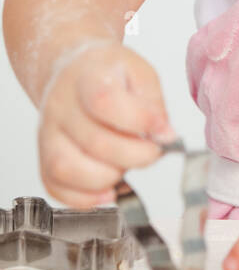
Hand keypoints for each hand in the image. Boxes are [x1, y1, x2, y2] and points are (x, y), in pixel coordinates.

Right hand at [37, 39, 175, 207]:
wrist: (76, 72)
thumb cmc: (110, 75)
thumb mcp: (141, 74)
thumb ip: (154, 105)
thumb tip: (164, 137)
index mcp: (88, 76)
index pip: (105, 102)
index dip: (139, 122)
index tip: (163, 132)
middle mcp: (60, 105)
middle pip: (94, 142)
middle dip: (134, 156)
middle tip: (151, 152)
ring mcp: (47, 133)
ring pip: (66, 168)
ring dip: (106, 179)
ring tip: (125, 168)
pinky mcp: (43, 157)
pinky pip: (54, 185)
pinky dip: (83, 197)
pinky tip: (107, 189)